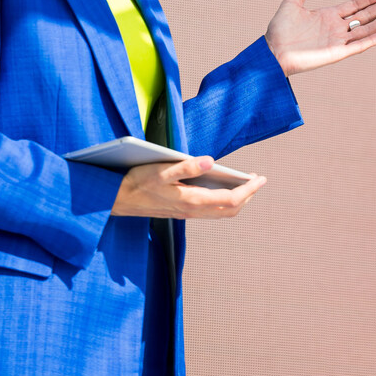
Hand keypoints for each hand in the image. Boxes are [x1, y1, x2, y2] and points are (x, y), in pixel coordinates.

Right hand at [110, 155, 265, 218]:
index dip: (248, 189)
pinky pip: (210, 212)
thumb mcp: (160, 169)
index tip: (260, 178)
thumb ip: (186, 166)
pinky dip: (223, 203)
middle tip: (258, 180)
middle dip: (247, 195)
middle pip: (230, 209)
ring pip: (220, 213)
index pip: (230, 199)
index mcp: (191, 201)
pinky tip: (222, 189)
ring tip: (245, 184)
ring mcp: (186, 214)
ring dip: (237, 200)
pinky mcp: (180, 212)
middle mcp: (191, 211)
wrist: (116, 200)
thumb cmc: (137, 181)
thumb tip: (210, 160)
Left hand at [264, 0, 375, 76]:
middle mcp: (336, 28)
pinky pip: (357, 46)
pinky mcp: (336, 54)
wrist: (273, 51)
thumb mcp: (291, 4)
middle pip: (364, 16)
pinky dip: (371, 41)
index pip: (354, 5)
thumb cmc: (279, 29)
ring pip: (365, 30)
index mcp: (328, 16)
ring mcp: (338, 41)